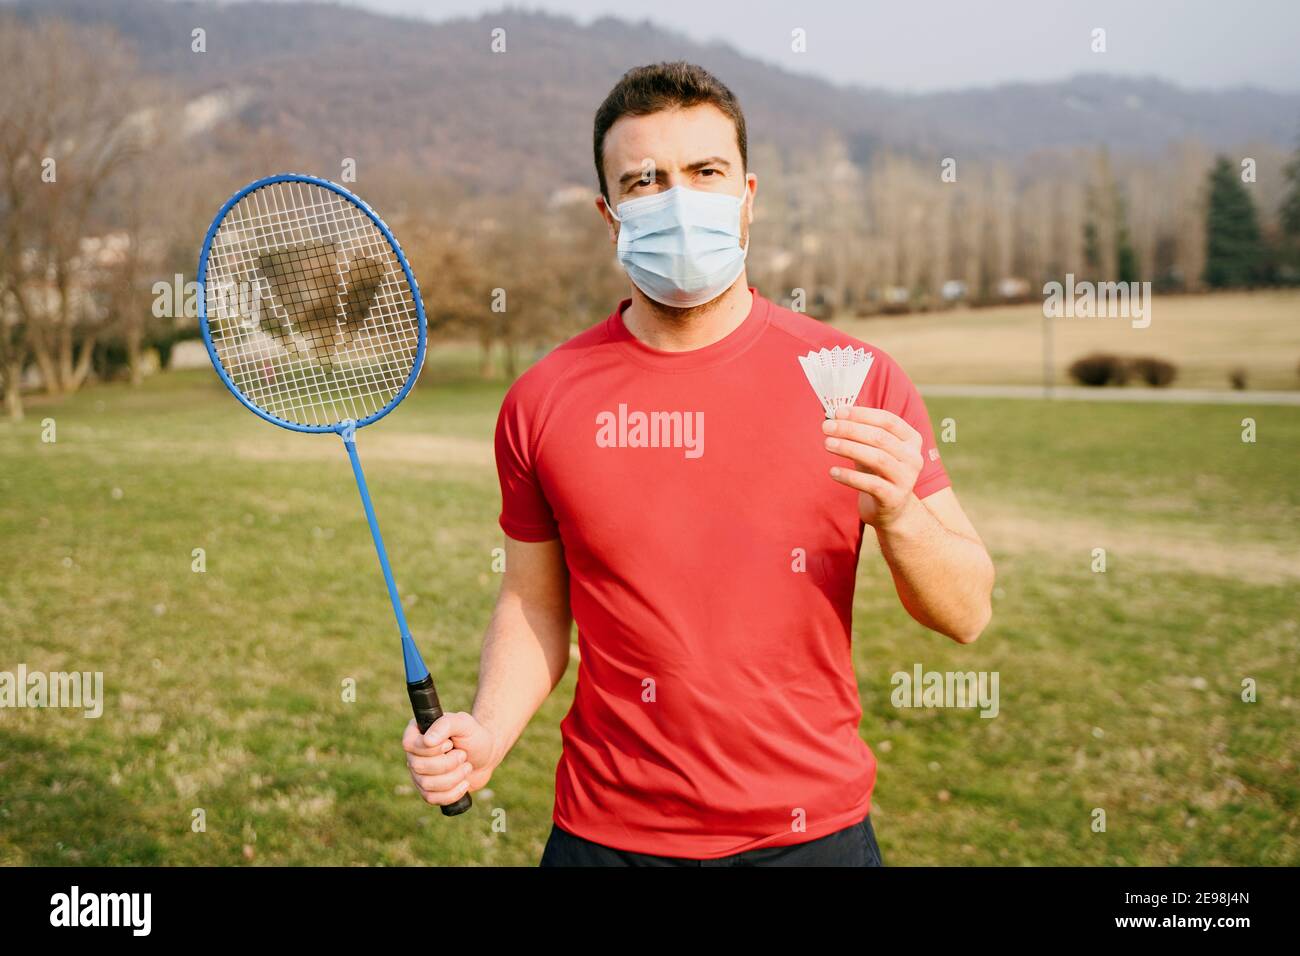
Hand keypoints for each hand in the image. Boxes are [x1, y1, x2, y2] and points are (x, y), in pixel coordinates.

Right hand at [401, 712, 496, 807]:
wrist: (486, 756)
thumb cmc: (473, 736)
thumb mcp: (464, 723)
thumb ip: (446, 724)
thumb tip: (427, 741)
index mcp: (417, 732)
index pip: (410, 744)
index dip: (432, 748)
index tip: (450, 744)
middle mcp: (414, 754)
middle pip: (418, 766)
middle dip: (448, 763)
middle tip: (463, 755)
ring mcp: (419, 773)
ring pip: (426, 784)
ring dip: (453, 777)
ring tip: (467, 767)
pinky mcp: (428, 790)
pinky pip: (432, 798)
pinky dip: (452, 793)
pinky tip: (464, 783)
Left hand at [823, 406, 923, 527]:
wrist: (893, 510)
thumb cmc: (879, 473)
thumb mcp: (873, 450)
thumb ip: (859, 433)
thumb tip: (832, 414)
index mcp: (911, 439)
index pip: (887, 420)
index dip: (862, 414)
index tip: (838, 412)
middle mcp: (913, 457)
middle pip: (880, 438)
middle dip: (851, 429)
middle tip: (827, 427)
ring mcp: (906, 478)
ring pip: (877, 458)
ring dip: (849, 448)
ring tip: (827, 444)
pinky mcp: (894, 498)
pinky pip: (871, 484)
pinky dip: (850, 477)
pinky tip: (833, 471)